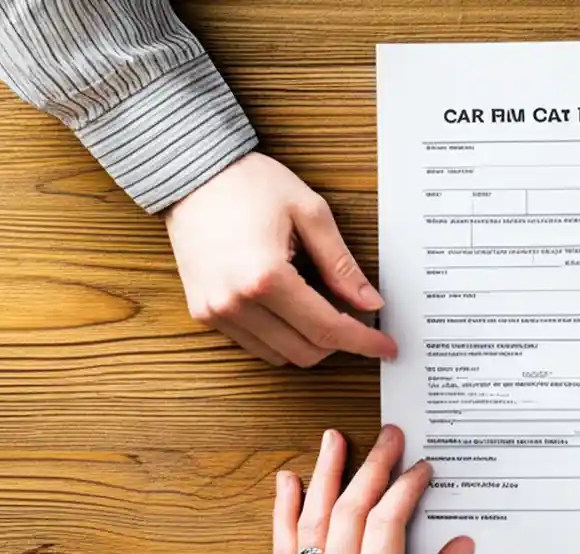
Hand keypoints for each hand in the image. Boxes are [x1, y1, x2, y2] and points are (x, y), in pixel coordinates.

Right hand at [165, 152, 396, 365]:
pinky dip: (280, 337)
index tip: (386, 347)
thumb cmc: (248, 183)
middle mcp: (235, 302)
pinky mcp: (203, 312)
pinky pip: (253, 344)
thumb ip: (341, 265)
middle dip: (339, 343)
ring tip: (323, 311)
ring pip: (279, 356)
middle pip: (305, 352)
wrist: (192, 172)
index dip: (363, 342)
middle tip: (358, 322)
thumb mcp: (309, 213)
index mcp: (266, 277)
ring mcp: (215, 311)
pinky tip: (292, 311)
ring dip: (308, 343)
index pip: (327, 330)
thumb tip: (370, 302)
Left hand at [273, 426, 473, 553]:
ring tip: (333, 439)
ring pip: (312, 522)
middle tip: (388, 437)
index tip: (420, 469)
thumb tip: (459, 548)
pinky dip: (284, 513)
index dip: (405, 489)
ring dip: (324, 475)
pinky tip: (288, 485)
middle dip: (372, 467)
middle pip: (351, 513)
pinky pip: (282, 551)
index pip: (388, 526)